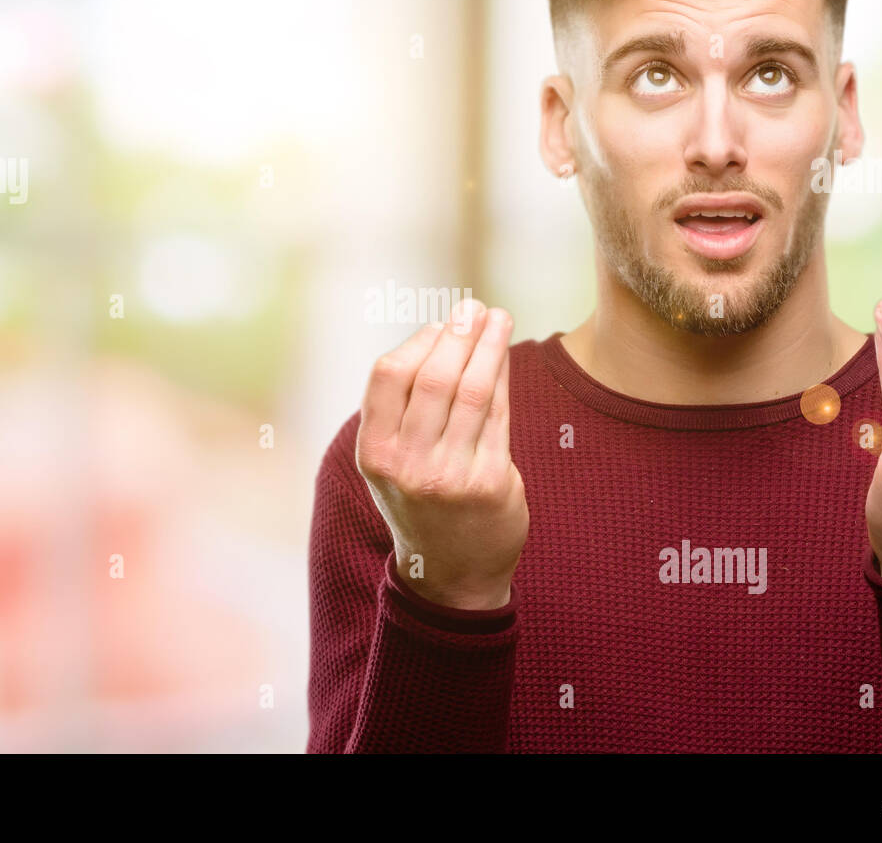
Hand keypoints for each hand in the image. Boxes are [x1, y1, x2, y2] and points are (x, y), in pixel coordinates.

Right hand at [355, 299, 526, 609]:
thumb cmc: (421, 501)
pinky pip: (499, 414)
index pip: (389, 375)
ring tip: (497, 317)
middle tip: (473, 307)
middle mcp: (408, 464)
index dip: (418, 341)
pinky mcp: (491, 482)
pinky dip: (503, 377)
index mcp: (375, 453)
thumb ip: (404, 407)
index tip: (441, 324)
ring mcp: (450, 475)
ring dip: (488, 345)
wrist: (453, 573)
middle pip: (433, 377)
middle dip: (457, 334)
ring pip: (472, 390)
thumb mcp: (393, 461)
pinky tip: (506, 355)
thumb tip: (441, 332)